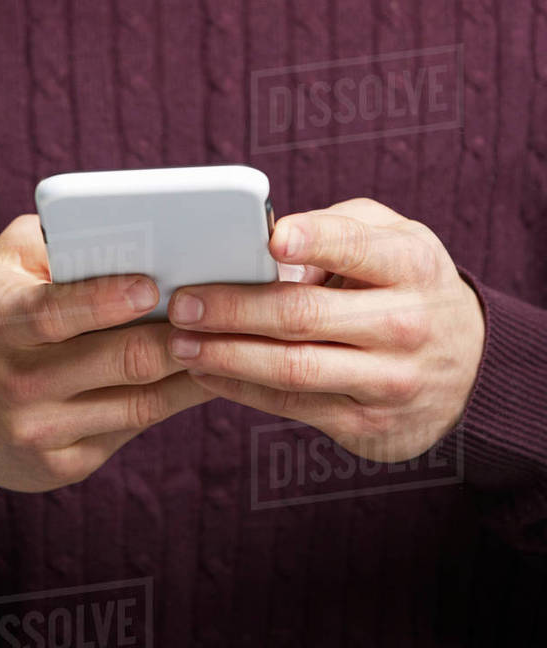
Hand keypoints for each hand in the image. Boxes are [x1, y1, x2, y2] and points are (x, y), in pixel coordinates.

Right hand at [0, 214, 211, 491]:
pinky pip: (131, 430)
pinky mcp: (63, 466)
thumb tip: (128, 231)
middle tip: (220, 312)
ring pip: (137, 403)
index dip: (105, 300)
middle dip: (173, 337)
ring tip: (229, 342)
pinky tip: (200, 377)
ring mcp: (41, 432)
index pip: (55, 313)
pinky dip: (171, 402)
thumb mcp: (3, 265)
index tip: (152, 285)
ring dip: (190, 373)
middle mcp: (19, 383)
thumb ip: (56, 239)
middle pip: (116, 362)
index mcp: (0, 325)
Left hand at [166, 197, 485, 461]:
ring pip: (293, 369)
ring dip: (226, 355)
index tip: (271, 239)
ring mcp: (389, 380)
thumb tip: (267, 245)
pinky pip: (292, 407)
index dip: (314, 241)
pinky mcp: (368, 424)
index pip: (357, 248)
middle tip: (183, 301)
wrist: (472, 368)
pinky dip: (241, 388)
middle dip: (234, 308)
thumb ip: (337, 227)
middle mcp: (405, 323)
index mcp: (411, 265)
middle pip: (305, 315)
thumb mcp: (393, 239)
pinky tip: (205, 370)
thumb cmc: (406, 283)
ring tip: (180, 340)